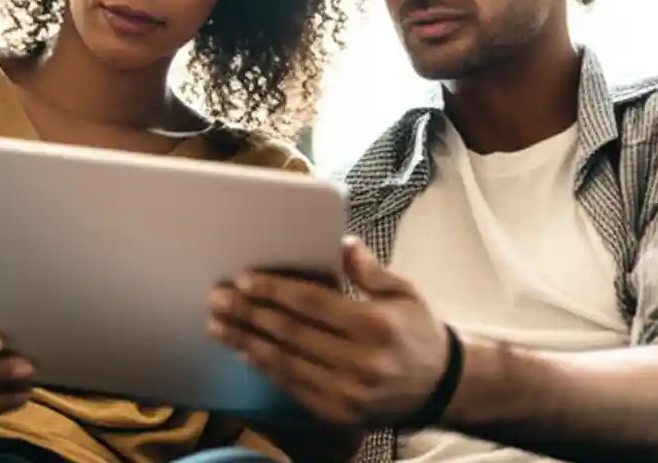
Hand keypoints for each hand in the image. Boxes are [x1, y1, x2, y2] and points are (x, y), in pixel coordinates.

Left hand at [208, 237, 448, 427]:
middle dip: (249, 314)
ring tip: (218, 324)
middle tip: (217, 298)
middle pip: (291, 334)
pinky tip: (244, 351)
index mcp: (376, 326)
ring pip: (285, 363)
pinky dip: (265, 368)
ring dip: (246, 341)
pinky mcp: (338, 414)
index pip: (314, 304)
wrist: (440, 387)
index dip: (275, 291)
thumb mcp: (405, 292)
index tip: (244, 279)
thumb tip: (343, 243)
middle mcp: (361, 362)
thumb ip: (371, 271)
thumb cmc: (418, 332)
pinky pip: (293, 387)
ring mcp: (347, 393)